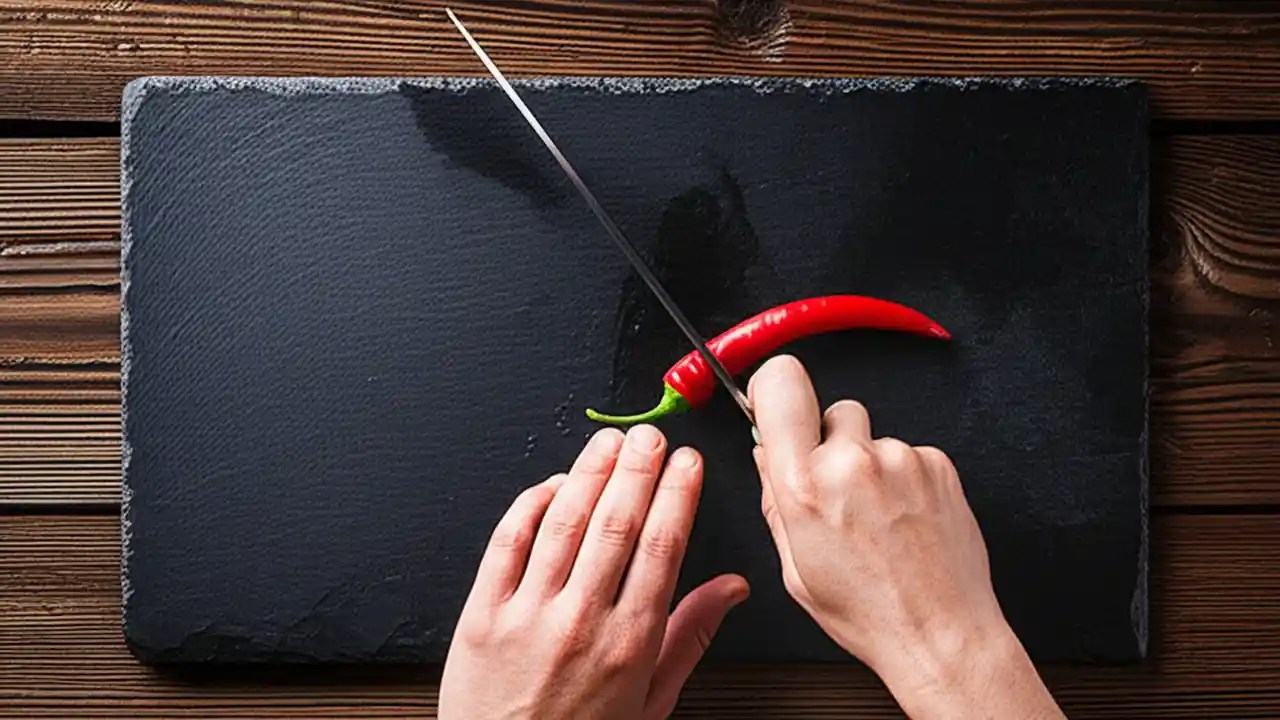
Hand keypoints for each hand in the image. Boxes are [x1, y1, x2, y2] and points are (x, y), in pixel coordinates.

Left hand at [439, 425, 748, 719]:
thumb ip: (692, 636)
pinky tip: (552, 484)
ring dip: (590, 472)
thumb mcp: (652, 701)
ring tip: (609, 442)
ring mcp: (528, 614)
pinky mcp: (482, 614)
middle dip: (638, 468)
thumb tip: (733, 588)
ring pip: (564, 522)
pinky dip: (531, 505)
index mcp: (630, 642)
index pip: (663, 545)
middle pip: (616, 522)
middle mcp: (581, 621)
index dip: (677, 493)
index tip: (686, 462)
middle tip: (650, 435)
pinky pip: (506, 542)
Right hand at [749, 355, 1062, 719]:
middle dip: (828, 442)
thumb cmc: (870, 612)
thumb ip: (776, 500)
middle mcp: (853, 462)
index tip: (774, 401)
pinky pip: (907, 453)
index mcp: (805, 486)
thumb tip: (767, 455)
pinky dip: (904, 479)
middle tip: (838, 491)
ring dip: (870, 465)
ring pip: (872, 436)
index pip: (780, 383)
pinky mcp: (938, 463)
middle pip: (830, 409)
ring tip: (879, 520)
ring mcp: (901, 459)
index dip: (773, 387)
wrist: (942, 634)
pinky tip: (905, 521)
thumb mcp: (795, 567)